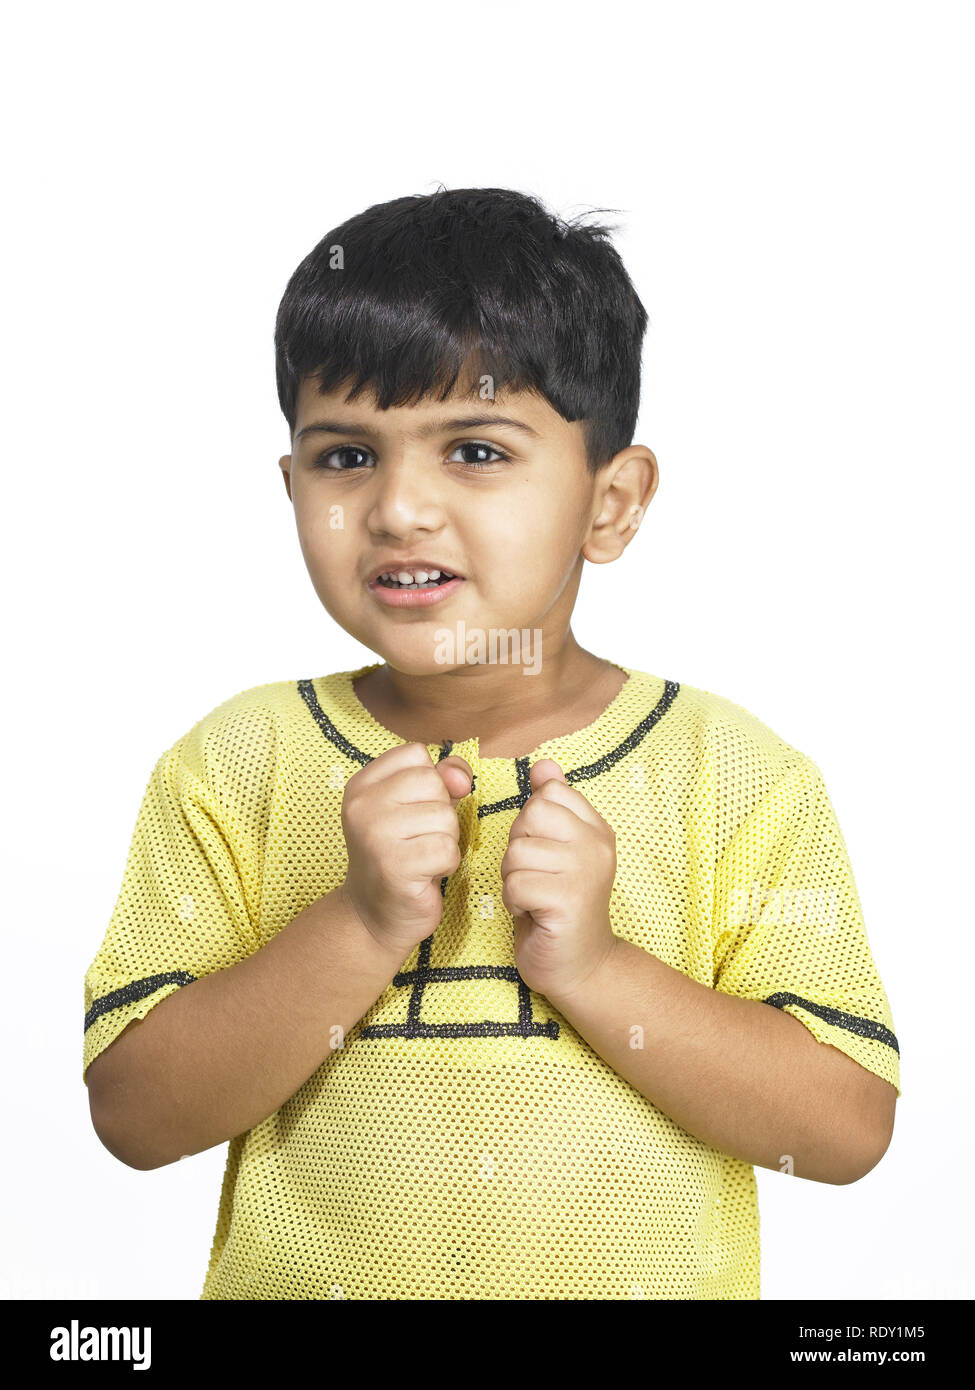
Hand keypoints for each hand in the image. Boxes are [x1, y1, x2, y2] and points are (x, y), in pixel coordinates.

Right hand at [340, 743, 473, 960]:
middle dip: (441, 812)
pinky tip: (426, 874)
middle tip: (418, 839)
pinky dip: (447, 864)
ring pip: (445, 817)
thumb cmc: (401, 856)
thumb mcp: (416, 807)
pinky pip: (447, 849)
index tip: (413, 809)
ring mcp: (374, 835)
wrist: (373, 915)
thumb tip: (460, 775)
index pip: (415, 753)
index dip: (430, 781)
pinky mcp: (394, 866)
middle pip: (433, 783)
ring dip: (446, 840)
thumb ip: (441, 779)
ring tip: (421, 857)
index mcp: (362, 784)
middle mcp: (362, 805)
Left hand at [500, 758, 618, 1002]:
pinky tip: (533, 913)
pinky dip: (514, 901)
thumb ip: (552, 808)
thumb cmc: (559, 906)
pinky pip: (516, 884)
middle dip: (518, 849)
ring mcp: (586, 872)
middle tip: (536, 877)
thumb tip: (543, 766)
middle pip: (530, 817)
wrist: (581, 966)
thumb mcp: (557, 851)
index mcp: (596, 828)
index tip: (545, 853)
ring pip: (518, 852)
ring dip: (514, 879)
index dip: (532, 824)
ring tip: (535, 897)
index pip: (549, 794)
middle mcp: (597, 845)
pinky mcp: (568, 900)